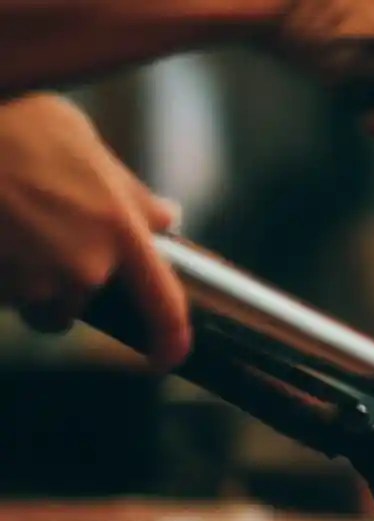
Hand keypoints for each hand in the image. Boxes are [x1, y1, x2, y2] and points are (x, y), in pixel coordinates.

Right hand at [0, 94, 188, 369]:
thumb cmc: (15, 122)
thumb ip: (130, 193)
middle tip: (32, 232)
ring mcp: (32, 280)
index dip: (170, 340)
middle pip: (74, 305)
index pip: (164, 304)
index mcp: (120, 232)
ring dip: (17, 277)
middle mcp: (84, 266)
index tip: (168, 357)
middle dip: (56, 283)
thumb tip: (167, 217)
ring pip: (28, 301)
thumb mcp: (85, 146)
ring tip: (3, 224)